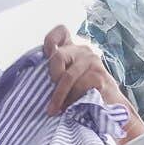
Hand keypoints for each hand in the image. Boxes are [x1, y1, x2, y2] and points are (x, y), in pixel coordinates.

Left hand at [41, 24, 143, 141]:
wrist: (112, 112)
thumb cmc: (85, 96)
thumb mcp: (68, 81)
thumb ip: (56, 73)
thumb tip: (32, 75)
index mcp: (73, 50)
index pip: (61, 32)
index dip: (51, 41)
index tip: (47, 56)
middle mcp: (83, 52)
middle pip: (58, 55)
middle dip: (53, 77)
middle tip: (51, 92)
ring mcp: (93, 62)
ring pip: (68, 76)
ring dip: (60, 95)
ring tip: (55, 110)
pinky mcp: (100, 77)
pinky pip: (80, 87)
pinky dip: (73, 100)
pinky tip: (73, 108)